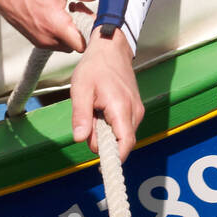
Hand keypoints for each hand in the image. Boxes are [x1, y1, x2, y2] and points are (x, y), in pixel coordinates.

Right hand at [0, 0, 99, 51]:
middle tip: (80, 10)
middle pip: (76, 45)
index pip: (83, 45)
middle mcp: (48, 38)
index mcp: (56, 26)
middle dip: (82, 30)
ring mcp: (41, 40)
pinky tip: (58, 15)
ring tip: (68, 10)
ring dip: (71, 30)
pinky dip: (60, 31)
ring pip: (66, 44)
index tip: (92, 19)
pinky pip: (54, 41)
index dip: (91, 34)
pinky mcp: (35, 39)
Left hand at [70, 27, 142, 163]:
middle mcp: (134, 112)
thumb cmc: (95, 67)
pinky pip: (123, 126)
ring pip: (122, 134)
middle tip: (86, 124)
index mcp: (121, 108)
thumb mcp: (80, 90)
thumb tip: (79, 139)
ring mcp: (137, 111)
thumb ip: (81, 116)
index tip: (102, 167)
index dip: (115, 158)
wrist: (111, 50)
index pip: (125, 143)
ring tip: (92, 112)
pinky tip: (100, 111)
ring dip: (106, 133)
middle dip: (103, 142)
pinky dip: (110, 126)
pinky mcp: (135, 109)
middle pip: (122, 141)